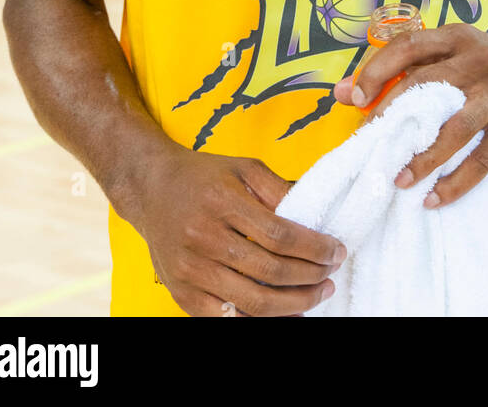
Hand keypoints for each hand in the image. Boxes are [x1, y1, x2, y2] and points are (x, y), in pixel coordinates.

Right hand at [130, 145, 345, 316]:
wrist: (151, 188)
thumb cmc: (204, 177)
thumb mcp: (244, 167)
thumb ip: (279, 190)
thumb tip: (317, 217)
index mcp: (223, 201)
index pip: (280, 235)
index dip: (315, 248)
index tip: (336, 251)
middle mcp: (204, 237)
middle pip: (270, 272)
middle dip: (310, 278)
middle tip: (331, 276)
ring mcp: (191, 269)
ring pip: (252, 301)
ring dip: (293, 305)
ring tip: (316, 296)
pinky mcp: (181, 293)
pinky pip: (226, 318)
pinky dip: (258, 320)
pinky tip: (283, 313)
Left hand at [333, 24, 487, 209]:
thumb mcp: (451, 60)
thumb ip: (402, 73)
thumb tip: (341, 93)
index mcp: (457, 39)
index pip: (409, 45)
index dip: (378, 70)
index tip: (353, 100)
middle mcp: (479, 60)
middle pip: (427, 84)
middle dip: (393, 118)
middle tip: (371, 147)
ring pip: (455, 125)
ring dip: (424, 157)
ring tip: (398, 180)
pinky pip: (483, 158)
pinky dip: (456, 181)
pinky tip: (434, 197)